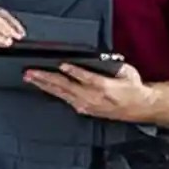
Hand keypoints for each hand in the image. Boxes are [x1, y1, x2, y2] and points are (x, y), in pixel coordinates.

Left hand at [24, 62, 153, 122]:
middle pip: (66, 86)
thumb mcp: (126, 71)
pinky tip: (42, 87)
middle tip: (31, 72)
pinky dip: (52, 92)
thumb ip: (112, 65)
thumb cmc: (132, 87)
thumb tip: (97, 59)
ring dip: (44, 85)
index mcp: (105, 87)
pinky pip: (65, 100)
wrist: (138, 107)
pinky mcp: (84, 109)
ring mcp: (87, 105)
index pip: (86, 78)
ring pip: (61, 94)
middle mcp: (93, 98)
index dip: (74, 71)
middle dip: (47, 78)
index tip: (61, 64)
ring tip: (30, 78)